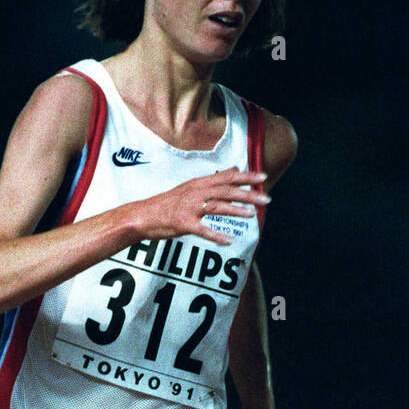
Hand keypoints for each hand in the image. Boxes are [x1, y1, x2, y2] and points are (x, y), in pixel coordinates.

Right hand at [134, 167, 269, 246]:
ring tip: (252, 215)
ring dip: (236, 210)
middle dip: (248, 194)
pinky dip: (216, 236)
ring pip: (217, 207)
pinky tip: (228, 241)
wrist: (142, 216)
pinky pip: (203, 230)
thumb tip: (235, 168)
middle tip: (266, 199)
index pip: (227, 177)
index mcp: (199, 183)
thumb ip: (214, 179)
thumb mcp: (191, 186)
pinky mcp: (183, 224)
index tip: (263, 177)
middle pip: (226, 190)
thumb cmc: (168, 203)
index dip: (246, 176)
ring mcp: (189, 208)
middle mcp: (195, 192)